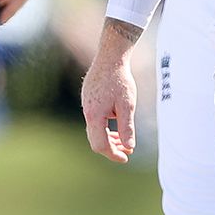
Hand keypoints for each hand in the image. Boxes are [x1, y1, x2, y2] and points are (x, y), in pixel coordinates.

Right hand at [82, 49, 136, 163]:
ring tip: (123, 139)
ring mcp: (85, 104)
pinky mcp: (88, 97)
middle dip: (111, 148)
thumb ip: (127, 127)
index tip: (126, 157)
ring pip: (94, 129)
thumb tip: (129, 147)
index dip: (113, 154)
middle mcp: (86, 111)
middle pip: (95, 139)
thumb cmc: (121, 80)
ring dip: (108, 137)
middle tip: (127, 151)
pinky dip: (104, 126)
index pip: (100, 144)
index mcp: (94, 115)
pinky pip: (94, 118)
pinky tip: (115, 122)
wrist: (111, 56)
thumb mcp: (127, 105)